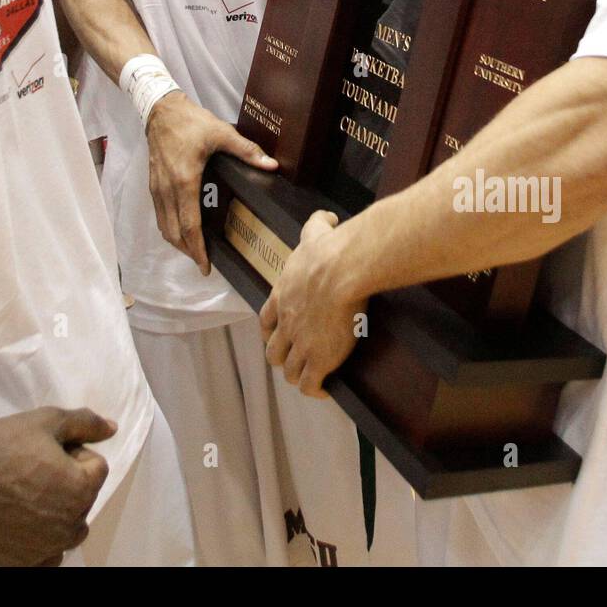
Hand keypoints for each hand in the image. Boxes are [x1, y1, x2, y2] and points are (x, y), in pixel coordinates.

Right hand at [0, 405, 114, 566]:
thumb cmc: (2, 444)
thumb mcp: (48, 420)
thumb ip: (86, 424)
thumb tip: (113, 428)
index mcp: (81, 490)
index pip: (96, 468)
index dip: (74, 452)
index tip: (47, 449)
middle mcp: (68, 525)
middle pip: (83, 500)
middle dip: (68, 483)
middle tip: (35, 468)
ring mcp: (44, 548)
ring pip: (68, 530)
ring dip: (59, 513)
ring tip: (27, 494)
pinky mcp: (19, 562)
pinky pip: (47, 558)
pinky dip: (43, 544)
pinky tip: (25, 524)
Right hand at [146, 90, 276, 273]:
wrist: (161, 110)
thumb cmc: (191, 122)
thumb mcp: (221, 133)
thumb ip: (247, 151)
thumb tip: (271, 166)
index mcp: (185, 181)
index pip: (189, 225)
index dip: (198, 249)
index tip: (206, 266)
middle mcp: (167, 190)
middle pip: (174, 233)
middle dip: (188, 252)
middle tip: (204, 263)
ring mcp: (157, 188)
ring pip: (164, 226)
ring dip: (178, 242)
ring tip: (195, 250)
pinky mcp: (153, 184)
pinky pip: (160, 215)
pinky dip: (170, 228)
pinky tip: (182, 228)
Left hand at [261, 211, 365, 397]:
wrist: (340, 269)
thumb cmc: (328, 252)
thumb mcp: (315, 232)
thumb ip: (316, 224)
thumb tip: (325, 216)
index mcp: (282, 296)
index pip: (266, 320)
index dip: (270, 330)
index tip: (277, 333)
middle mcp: (286, 322)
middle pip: (273, 351)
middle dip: (282, 357)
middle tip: (295, 358)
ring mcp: (301, 342)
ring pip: (289, 370)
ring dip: (298, 375)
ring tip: (310, 377)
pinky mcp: (319, 358)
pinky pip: (310, 383)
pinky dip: (315, 390)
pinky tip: (325, 389)